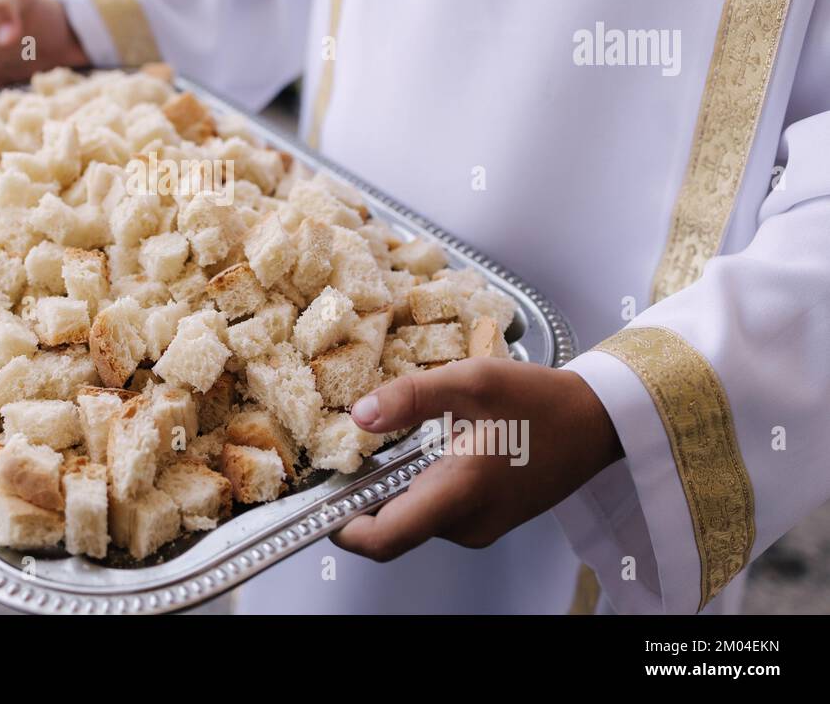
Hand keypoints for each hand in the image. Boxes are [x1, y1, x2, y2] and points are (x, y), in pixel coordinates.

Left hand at [332, 358, 622, 560]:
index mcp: (462, 492)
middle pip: (395, 529)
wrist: (598, 422)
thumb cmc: (541, 401)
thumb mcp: (473, 381)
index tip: (320, 505)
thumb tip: (359, 416)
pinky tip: (426, 452)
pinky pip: (437, 514)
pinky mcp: (488, 521)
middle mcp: (469, 522)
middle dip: (363, 502)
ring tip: (389, 446)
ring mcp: (480, 527)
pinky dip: (419, 489)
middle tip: (347, 458)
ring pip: (415, 520)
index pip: (388, 538)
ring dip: (393, 491)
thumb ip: (411, 397)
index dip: (344, 531)